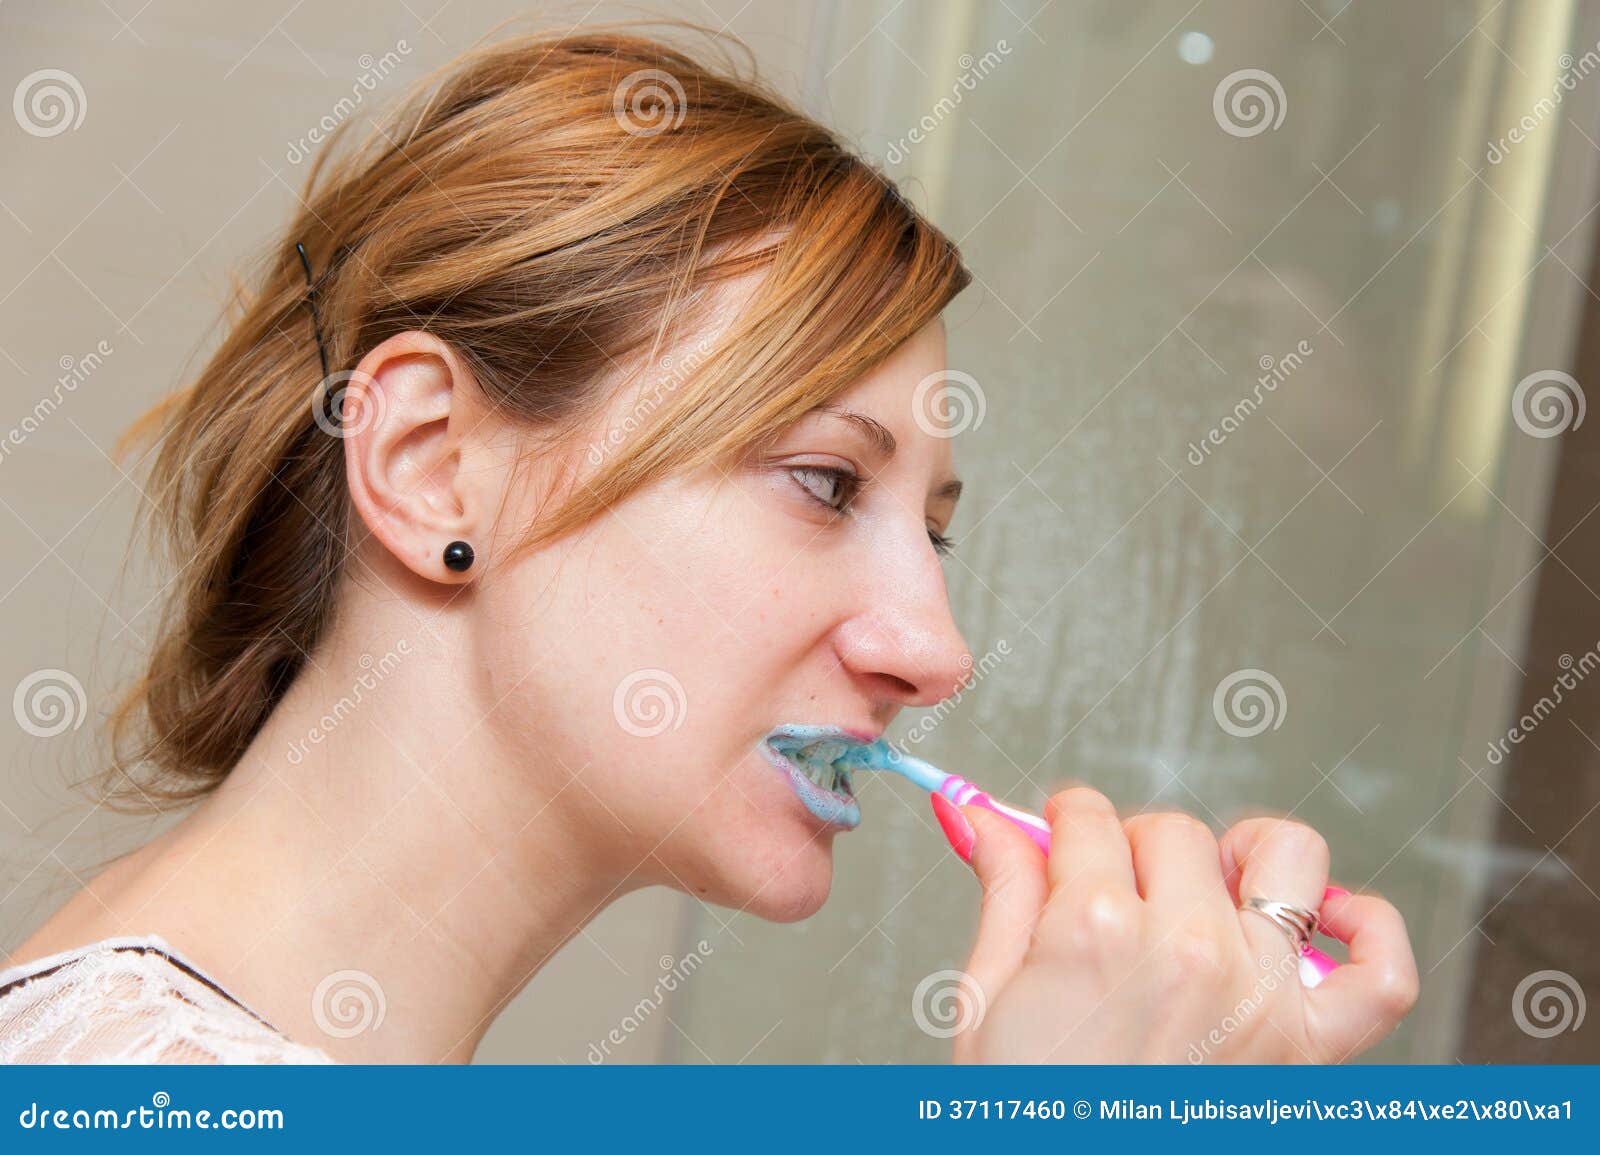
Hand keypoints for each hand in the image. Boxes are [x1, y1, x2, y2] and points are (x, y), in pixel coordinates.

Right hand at [941, 787, 1417, 1062]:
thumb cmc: (1029, 1117)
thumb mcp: (986, 1000)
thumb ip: (1004, 893)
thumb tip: (982, 817)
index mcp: (1096, 931)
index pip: (1087, 818)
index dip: (1063, 821)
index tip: (1058, 832)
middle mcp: (1188, 949)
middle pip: (1173, 831)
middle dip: (1132, 845)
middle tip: (1108, 886)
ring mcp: (1260, 994)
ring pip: (1284, 857)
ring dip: (1243, 853)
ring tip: (1209, 883)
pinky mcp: (1309, 1049)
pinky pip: (1380, 970)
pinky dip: (1368, 928)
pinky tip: (1324, 917)